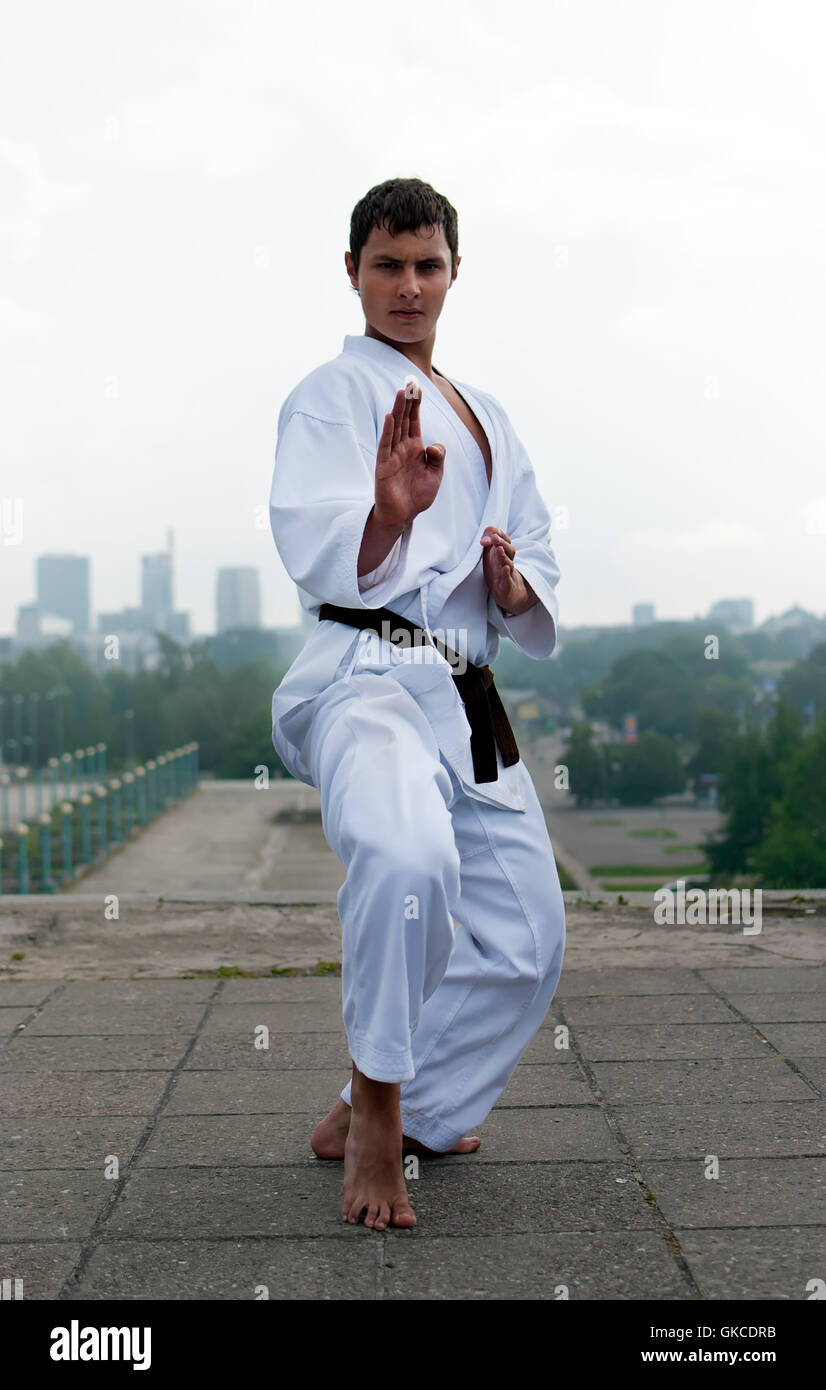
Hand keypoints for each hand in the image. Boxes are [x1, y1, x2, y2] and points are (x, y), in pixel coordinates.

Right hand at [374, 384, 445, 528]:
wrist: (404, 515)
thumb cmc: (417, 496)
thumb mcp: (436, 475)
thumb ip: (438, 458)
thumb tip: (435, 444)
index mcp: (415, 448)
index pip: (414, 421)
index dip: (416, 404)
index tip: (418, 386)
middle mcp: (402, 448)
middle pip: (405, 419)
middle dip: (407, 400)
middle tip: (410, 381)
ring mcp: (392, 455)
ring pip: (396, 428)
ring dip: (398, 410)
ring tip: (401, 392)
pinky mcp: (384, 466)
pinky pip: (386, 446)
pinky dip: (388, 431)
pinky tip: (390, 417)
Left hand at [480, 526, 538, 614]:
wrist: (506, 594)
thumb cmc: (496, 572)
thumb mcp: (490, 555)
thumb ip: (487, 541)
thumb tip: (484, 540)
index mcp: (503, 554)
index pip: (505, 541)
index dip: (499, 535)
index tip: (492, 533)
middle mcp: (507, 562)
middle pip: (510, 550)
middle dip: (502, 542)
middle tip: (494, 537)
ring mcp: (508, 574)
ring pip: (509, 563)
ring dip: (503, 556)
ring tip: (498, 549)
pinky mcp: (506, 587)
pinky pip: (508, 580)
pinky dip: (506, 574)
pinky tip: (505, 568)